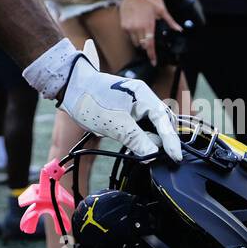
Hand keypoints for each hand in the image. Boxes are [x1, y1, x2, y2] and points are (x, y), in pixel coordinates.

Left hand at [59, 41, 181, 159]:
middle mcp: (143, 98)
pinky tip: (139, 148)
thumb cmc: (90, 100)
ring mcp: (135, 104)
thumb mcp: (115, 124)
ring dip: (152, 140)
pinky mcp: (127, 111)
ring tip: (151, 155)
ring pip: (151, 126)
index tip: (176, 157)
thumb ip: (136, 140)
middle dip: (164, 141)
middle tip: (164, 159)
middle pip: (162, 123)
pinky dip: (142, 137)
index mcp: (144, 95)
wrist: (70, 88)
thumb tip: (153, 155)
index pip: (164, 121)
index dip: (171, 140)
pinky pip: (141, 126)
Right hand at [118, 0, 180, 65]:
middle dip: (146, 46)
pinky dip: (133, 35)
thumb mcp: (160, 10)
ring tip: (142, 32)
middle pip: (143, 45)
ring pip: (135, 42)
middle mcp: (138, 28)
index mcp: (148, 25)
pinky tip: (135, 27)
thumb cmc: (146, 1)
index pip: (150, 44)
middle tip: (149, 41)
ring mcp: (130, 28)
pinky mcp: (124, 27)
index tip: (154, 62)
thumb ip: (170, 21)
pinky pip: (129, 36)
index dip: (152, 55)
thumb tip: (179, 29)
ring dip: (140, 41)